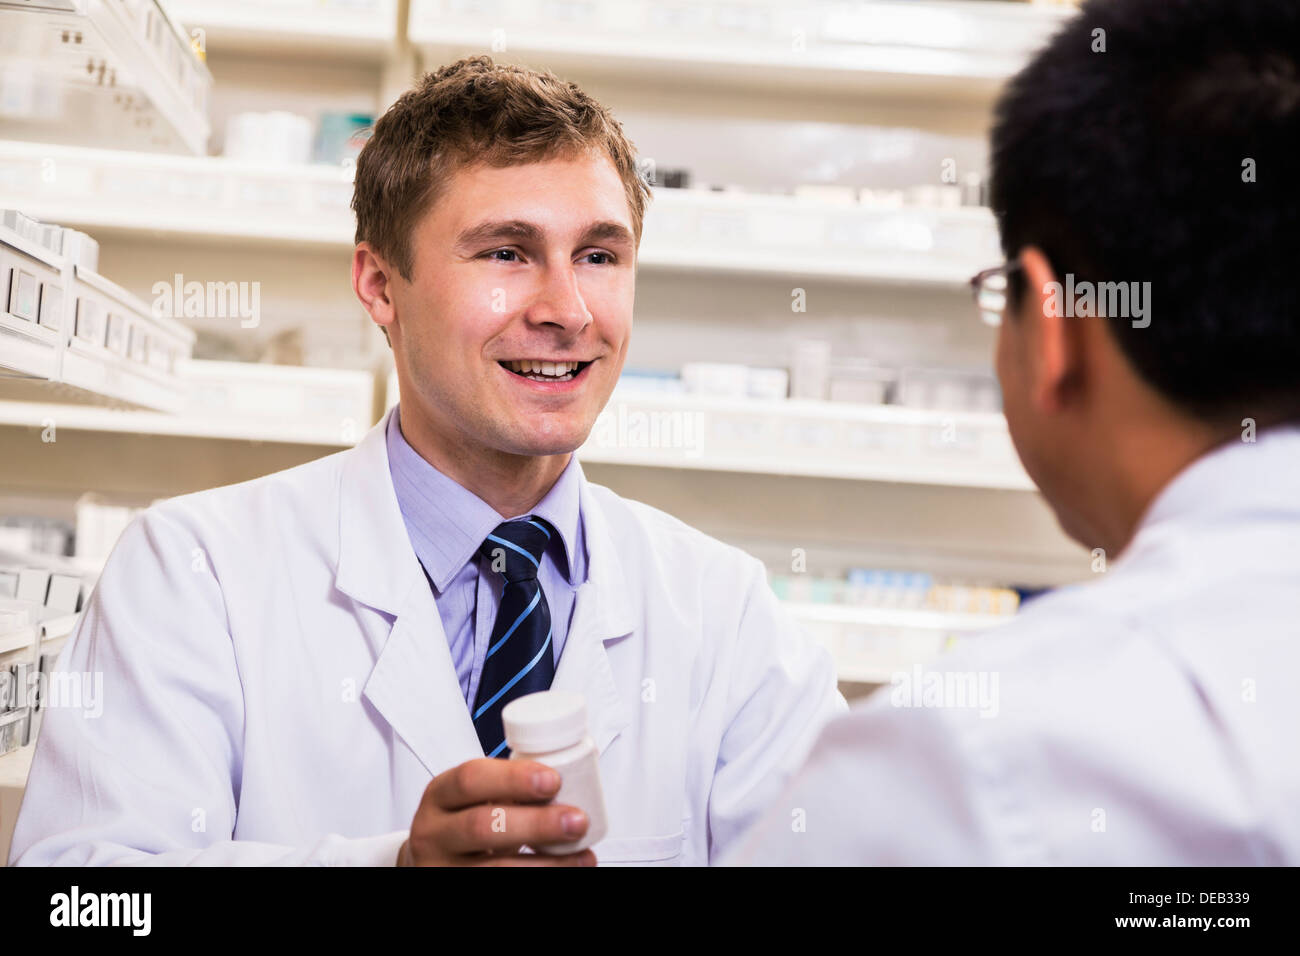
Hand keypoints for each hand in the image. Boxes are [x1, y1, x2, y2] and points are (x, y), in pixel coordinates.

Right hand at [397, 758, 595, 865]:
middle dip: (536, 823)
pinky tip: (564, 871)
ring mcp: (442, 867)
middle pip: (482, 826)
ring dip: (546, 862)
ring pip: (494, 867)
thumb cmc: (464, 821)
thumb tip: (570, 781)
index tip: (553, 780)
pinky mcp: (456, 887)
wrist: (433, 862)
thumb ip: (508, 788)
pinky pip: (498, 884)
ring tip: (581, 853)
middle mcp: (434, 833)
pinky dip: (538, 877)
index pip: (470, 778)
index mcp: (440, 795)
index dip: (513, 778)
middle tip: (577, 820)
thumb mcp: (473, 799)